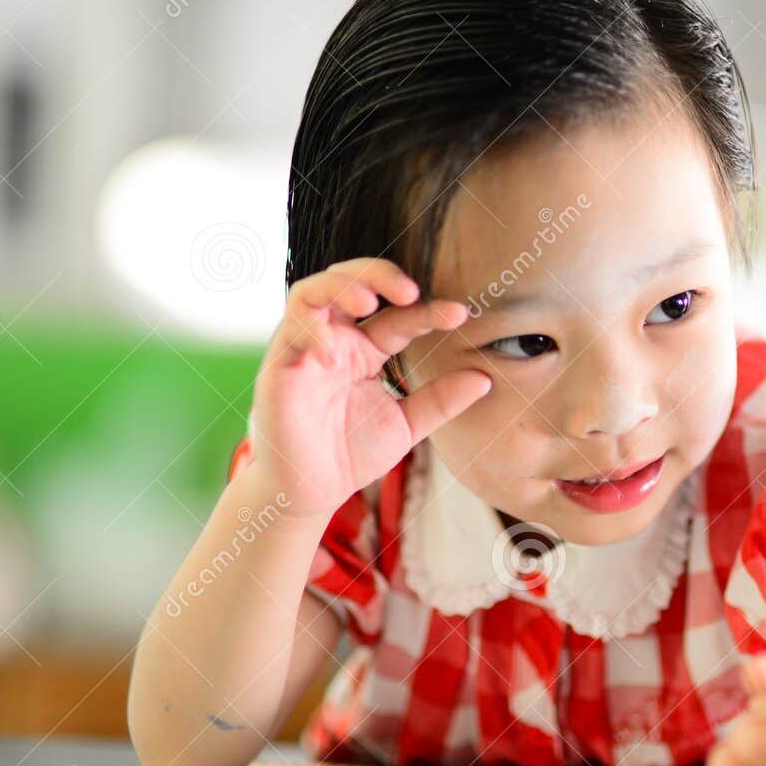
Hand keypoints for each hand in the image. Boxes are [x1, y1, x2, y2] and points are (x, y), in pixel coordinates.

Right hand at [250, 257, 489, 516]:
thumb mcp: (407, 425)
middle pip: (351, 282)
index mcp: (366, 349)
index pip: (399, 316)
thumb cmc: (351, 453)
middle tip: (411, 291)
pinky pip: (291, 331)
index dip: (428, 310)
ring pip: (314, 291)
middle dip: (379, 275)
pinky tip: (335, 357)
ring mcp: (305, 347)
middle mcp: (336, 339)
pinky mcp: (279, 365)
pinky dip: (313, 334)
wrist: (311, 491)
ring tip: (369, 302)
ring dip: (341, 287)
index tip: (460, 314)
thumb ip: (441, 400)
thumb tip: (486, 378)